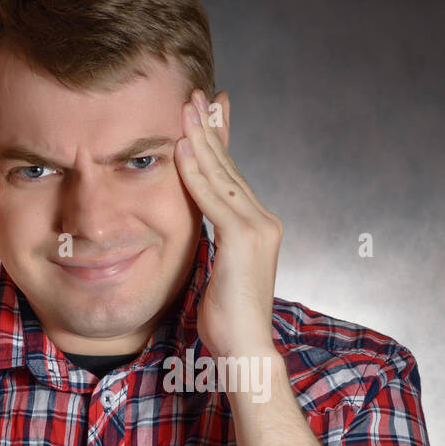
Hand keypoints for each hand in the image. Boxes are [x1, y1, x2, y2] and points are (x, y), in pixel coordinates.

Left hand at [175, 88, 282, 363]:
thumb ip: (213, 246)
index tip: (206, 115)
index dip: (218, 144)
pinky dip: (195, 171)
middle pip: (230, 167)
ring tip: (185, 108)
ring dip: (201, 138)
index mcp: (258, 227)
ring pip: (222, 175)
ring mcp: (257, 227)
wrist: (245, 350)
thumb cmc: (227, 322)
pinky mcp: (242, 239)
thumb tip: (199, 235)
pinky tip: (181, 148)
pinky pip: (212, 197)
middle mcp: (264, 220)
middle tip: (195, 95)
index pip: (233, 177)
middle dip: (211, 129)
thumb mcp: (217, 272)